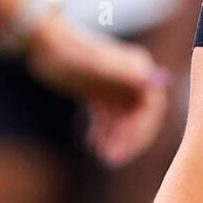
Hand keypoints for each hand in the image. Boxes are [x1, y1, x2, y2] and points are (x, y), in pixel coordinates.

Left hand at [24, 13, 170, 165]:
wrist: (43, 43)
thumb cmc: (68, 51)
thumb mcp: (95, 65)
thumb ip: (125, 73)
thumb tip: (159, 81)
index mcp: (137, 69)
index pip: (151, 107)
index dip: (141, 130)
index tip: (125, 148)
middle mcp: (131, 78)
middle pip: (140, 116)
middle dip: (129, 139)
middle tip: (113, 160)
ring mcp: (116, 86)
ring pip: (125, 120)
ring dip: (117, 139)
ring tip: (103, 156)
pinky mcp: (101, 92)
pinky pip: (110, 118)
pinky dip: (105, 132)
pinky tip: (92, 143)